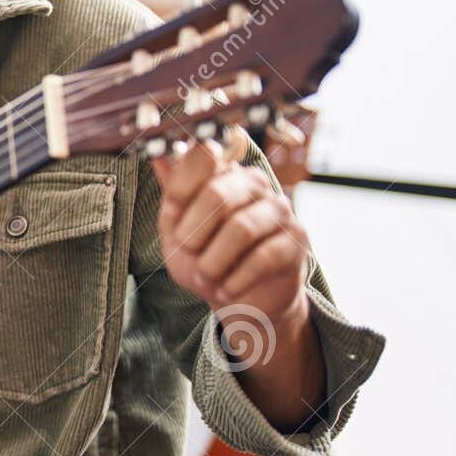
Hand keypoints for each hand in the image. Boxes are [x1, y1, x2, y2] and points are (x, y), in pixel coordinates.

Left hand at [151, 131, 310, 338]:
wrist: (239, 301)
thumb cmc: (205, 260)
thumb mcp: (176, 232)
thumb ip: (171, 198)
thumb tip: (159, 158)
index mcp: (222, 173)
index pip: (205, 154)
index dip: (181, 186)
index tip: (172, 213)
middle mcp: (254, 183)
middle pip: (218, 193)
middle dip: (193, 232)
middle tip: (188, 251)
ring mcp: (279, 209)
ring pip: (241, 229)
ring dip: (213, 261)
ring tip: (206, 275)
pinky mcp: (296, 239)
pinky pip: (263, 257)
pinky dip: (236, 279)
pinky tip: (226, 289)